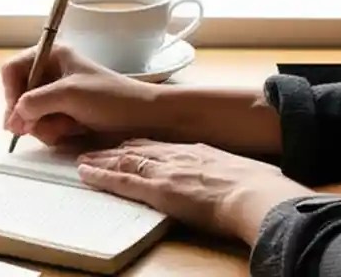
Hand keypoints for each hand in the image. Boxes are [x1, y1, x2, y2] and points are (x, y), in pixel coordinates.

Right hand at [2, 43, 161, 145]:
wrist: (143, 118)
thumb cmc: (110, 98)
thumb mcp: (69, 95)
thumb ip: (35, 102)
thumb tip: (13, 118)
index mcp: (52, 55)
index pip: (12, 70)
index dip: (10, 93)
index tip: (16, 116)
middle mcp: (51, 72)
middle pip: (18, 95)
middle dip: (28, 114)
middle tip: (35, 129)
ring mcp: (58, 95)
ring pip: (30, 115)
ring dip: (43, 125)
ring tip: (66, 127)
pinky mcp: (65, 113)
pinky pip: (44, 125)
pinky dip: (54, 132)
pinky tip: (72, 131)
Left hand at [77, 138, 317, 242]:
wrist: (256, 196)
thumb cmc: (258, 189)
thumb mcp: (242, 174)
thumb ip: (229, 176)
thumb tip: (236, 185)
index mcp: (198, 151)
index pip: (161, 146)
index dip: (140, 146)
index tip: (125, 144)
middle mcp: (177, 155)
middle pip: (138, 148)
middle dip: (114, 148)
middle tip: (93, 147)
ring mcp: (165, 170)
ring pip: (124, 160)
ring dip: (100, 159)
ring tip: (81, 159)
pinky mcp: (158, 189)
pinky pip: (122, 180)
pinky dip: (100, 175)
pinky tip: (85, 173)